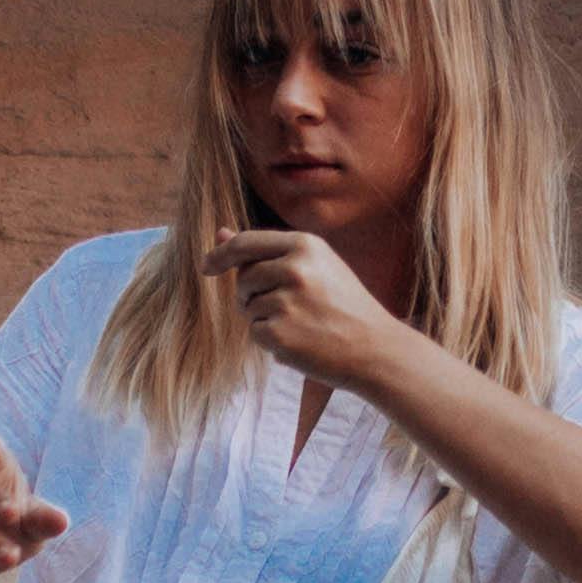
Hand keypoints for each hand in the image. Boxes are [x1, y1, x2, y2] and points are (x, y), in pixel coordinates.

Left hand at [214, 226, 424, 391]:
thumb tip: (221, 234)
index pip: (246, 243)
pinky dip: (270, 340)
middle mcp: (294, 268)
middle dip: (252, 293)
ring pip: (247, 307)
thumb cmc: (344, 306)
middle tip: (287, 308)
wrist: (374, 349)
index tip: (207, 266)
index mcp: (305, 245)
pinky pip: (254, 333)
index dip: (222, 254)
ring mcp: (286, 301)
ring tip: (301, 324)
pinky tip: (299, 341)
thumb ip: (268, 251)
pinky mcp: (280, 333)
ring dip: (264, 318)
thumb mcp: (315, 266)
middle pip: (244, 278)